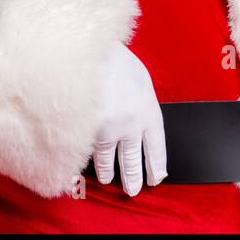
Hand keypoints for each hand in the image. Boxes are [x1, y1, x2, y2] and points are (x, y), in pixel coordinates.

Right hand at [92, 41, 167, 194]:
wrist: (84, 49)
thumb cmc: (111, 58)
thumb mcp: (138, 76)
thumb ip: (140, 101)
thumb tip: (138, 119)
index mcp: (148, 109)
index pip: (157, 145)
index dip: (157, 163)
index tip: (158, 176)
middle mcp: (130, 125)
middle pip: (132, 160)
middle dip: (133, 177)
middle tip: (134, 190)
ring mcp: (105, 130)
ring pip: (107, 160)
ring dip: (107, 172)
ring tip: (107, 180)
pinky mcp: (83, 133)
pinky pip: (85, 152)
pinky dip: (83, 161)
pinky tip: (81, 169)